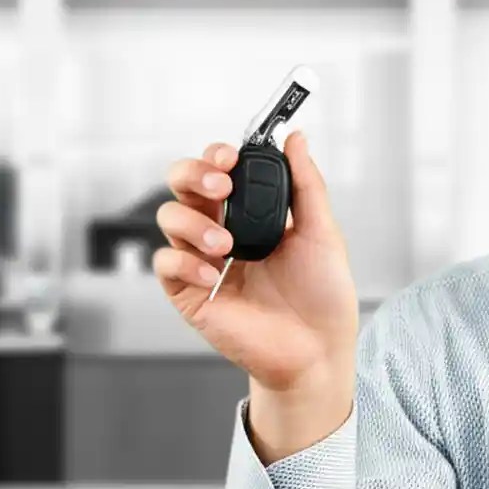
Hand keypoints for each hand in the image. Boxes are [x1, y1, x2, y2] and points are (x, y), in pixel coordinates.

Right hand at [154, 131, 358, 397]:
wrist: (317, 350)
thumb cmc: (323, 294)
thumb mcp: (322, 232)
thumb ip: (306, 184)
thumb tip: (296, 138)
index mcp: (251, 213)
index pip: (219, 170)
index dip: (216, 156)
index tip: (230, 156)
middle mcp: (222, 231)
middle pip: (183, 185)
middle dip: (192, 174)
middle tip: (219, 186)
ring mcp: (203, 261)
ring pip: (169, 217)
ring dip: (192, 221)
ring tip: (226, 245)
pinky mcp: (190, 295)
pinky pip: (166, 264)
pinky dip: (183, 261)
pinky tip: (211, 273)